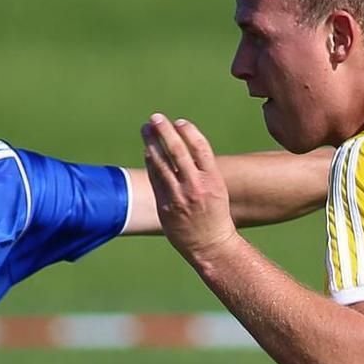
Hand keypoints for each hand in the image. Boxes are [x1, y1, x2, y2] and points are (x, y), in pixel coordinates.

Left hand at [141, 113, 236, 259]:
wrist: (210, 245)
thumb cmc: (215, 215)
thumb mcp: (218, 189)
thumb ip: (203, 169)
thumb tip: (184, 146)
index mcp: (212, 179)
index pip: (199, 147)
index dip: (188, 131)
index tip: (179, 121)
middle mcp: (195, 186)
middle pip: (177, 151)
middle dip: (164, 131)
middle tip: (155, 118)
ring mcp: (178, 196)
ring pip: (161, 163)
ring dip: (151, 143)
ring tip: (145, 130)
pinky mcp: (165, 207)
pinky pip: (155, 179)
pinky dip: (150, 163)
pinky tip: (148, 153)